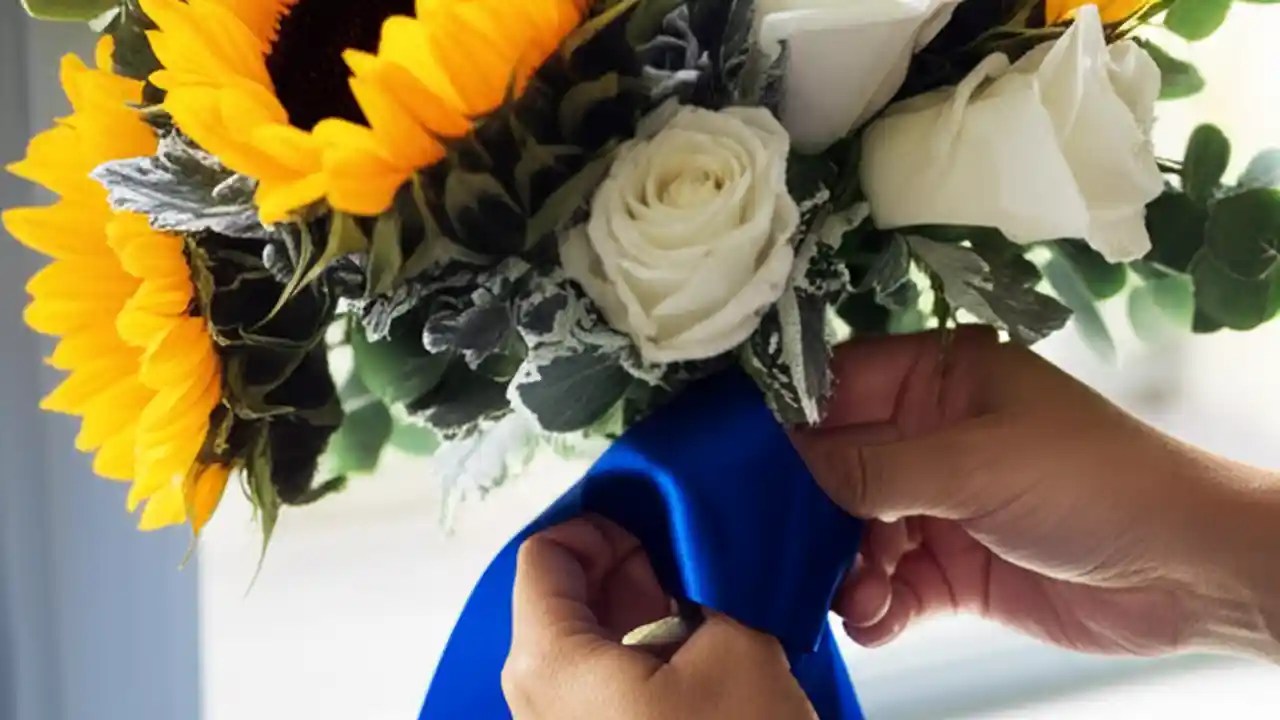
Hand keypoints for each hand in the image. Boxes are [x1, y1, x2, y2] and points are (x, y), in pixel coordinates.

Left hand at [502, 517, 815, 718]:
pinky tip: (694, 669)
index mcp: (549, 660)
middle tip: (683, 574)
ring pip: (580, 643)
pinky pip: (596, 688)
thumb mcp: (737, 648)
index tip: (654, 530)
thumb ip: (712, 582)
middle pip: (559, 597)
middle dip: (626, 571)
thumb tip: (709, 559)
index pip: (544, 553)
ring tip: (697, 621)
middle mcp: (534, 699)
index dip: (603, 526)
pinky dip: (638, 661)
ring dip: (638, 616)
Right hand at [791, 329, 1279, 659]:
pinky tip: (875, 618)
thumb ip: (875, 467)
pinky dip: (875, 605)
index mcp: (940, 379)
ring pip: (855, 532)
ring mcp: (940, 504)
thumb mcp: (974, 462)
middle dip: (811, 510)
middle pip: (836, 466)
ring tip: (854, 594)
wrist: (1185, 569)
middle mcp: (931, 437)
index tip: (740, 460)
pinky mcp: (953, 567)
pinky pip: (889, 585)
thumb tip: (792, 463)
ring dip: (844, 568)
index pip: (839, 385)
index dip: (790, 420)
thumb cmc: (1099, 481)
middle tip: (785, 541)